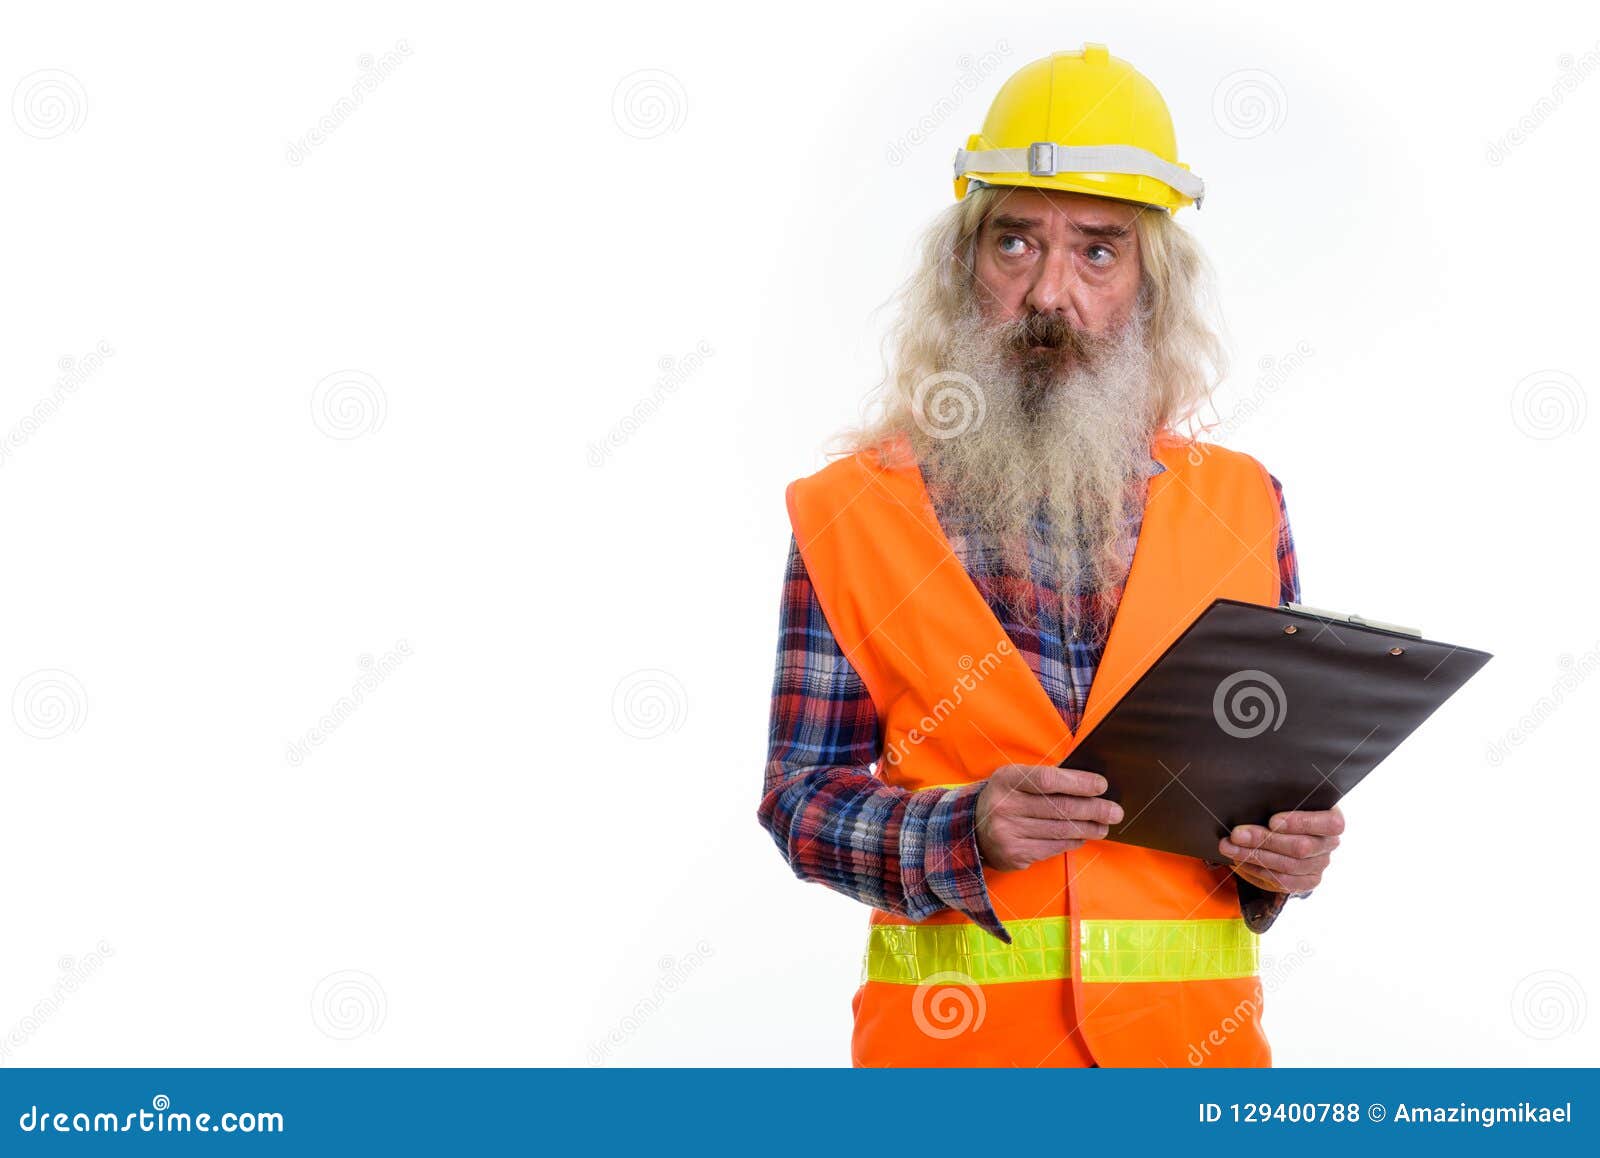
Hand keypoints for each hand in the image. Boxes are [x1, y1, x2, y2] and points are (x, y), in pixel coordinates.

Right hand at [975, 765, 1123, 871]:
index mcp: (1006, 780)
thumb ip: (1046, 779)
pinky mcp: (1014, 855)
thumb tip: (1090, 784)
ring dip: (1088, 828)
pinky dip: (1072, 842)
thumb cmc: (1006, 797)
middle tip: (1115, 811)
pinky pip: (1053, 848)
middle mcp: (1004, 806)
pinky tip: (1082, 836)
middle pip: (1059, 809)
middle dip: (1093, 810)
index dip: (1078, 783)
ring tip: (1104, 825)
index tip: (1101, 785)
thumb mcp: (1016, 779)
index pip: (1047, 780)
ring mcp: (1007, 833)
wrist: (971, 828)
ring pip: (1060, 831)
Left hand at [1218, 805, 1343, 895]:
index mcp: (1332, 819)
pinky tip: (1239, 861)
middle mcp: (1329, 844)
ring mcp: (1320, 865)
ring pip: (1288, 866)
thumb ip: (1277, 799)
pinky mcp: (1307, 881)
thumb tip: (1251, 800)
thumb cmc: (1282, 809)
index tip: (1272, 821)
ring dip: (1254, 856)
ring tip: (1229, 846)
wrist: (1285, 832)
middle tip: (1237, 834)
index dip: (1302, 823)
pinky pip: (1282, 881)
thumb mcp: (1284, 800)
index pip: (1330, 823)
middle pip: (1301, 847)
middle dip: (1264, 840)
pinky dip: (1257, 870)